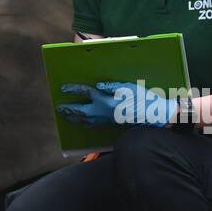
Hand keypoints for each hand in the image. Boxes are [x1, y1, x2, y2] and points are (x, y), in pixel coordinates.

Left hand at [56, 81, 178, 127]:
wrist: (152, 115)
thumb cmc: (142, 98)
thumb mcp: (128, 87)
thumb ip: (112, 86)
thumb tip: (99, 86)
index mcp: (106, 100)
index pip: (85, 93)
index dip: (73, 90)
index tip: (63, 88)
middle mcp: (103, 111)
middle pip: (80, 111)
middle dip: (69, 109)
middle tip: (59, 107)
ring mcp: (105, 119)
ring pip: (85, 120)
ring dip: (73, 118)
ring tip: (65, 116)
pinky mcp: (110, 123)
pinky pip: (92, 125)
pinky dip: (84, 123)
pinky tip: (82, 123)